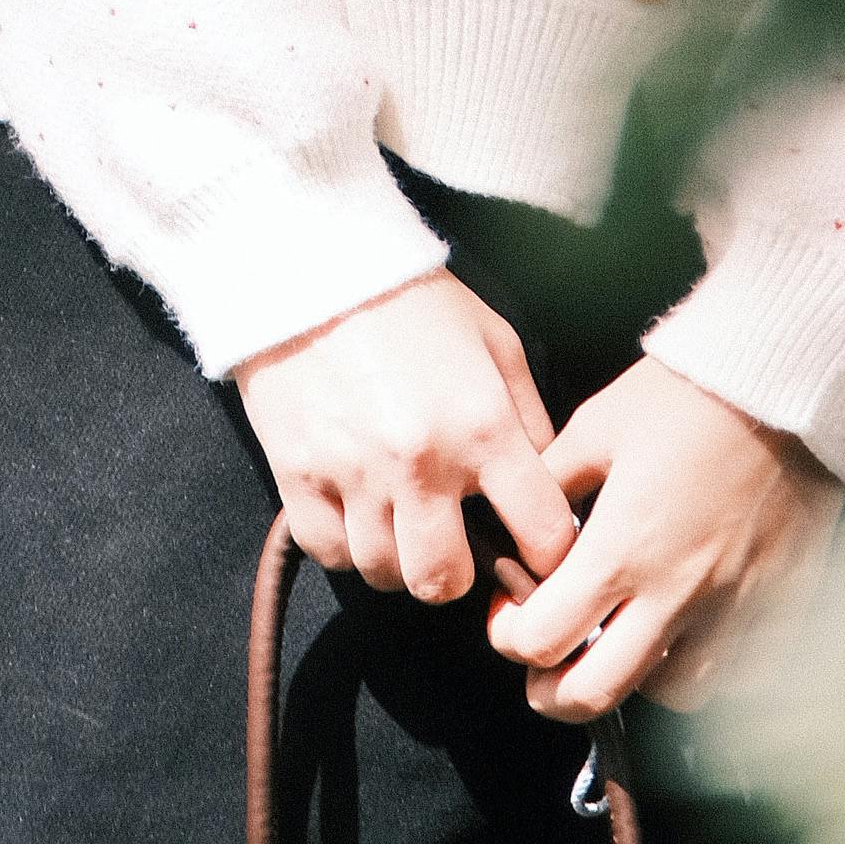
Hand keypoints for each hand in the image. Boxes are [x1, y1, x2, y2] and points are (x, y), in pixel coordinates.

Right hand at [231, 269, 581, 605]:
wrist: (313, 261)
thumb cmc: (410, 298)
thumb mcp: (494, 340)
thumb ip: (528, 418)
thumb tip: (546, 489)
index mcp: (482, 425)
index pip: (542, 536)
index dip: (547, 554)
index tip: (533, 549)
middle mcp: (420, 461)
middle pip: (446, 582)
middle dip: (457, 571)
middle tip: (451, 537)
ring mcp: (353, 473)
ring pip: (385, 573)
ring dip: (398, 554)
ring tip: (399, 514)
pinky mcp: (297, 475)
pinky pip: (330, 553)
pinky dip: (346, 542)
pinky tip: (355, 505)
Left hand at [482, 358, 839, 715]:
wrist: (787, 383)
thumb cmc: (691, 394)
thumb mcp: (598, 424)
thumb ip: (554, 482)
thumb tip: (527, 522)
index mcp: (623, 548)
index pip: (544, 638)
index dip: (510, 635)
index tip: (511, 612)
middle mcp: (677, 594)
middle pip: (595, 694)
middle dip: (551, 691)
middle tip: (544, 663)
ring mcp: (734, 610)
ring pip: (668, 694)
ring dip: (634, 677)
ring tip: (625, 637)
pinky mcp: (780, 608)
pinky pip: (735, 675)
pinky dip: (703, 665)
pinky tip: (689, 629)